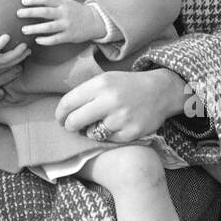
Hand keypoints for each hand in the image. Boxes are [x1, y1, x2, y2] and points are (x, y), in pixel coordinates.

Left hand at [17, 0, 106, 46]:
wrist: (94, 21)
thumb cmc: (76, 10)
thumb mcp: (65, 0)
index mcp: (62, 3)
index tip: (23, 1)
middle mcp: (64, 13)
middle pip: (46, 12)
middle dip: (31, 12)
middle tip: (18, 14)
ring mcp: (67, 25)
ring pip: (49, 27)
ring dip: (35, 29)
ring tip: (23, 30)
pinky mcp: (69, 36)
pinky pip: (56, 39)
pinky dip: (46, 40)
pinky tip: (37, 40)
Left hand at [55, 67, 188, 141]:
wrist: (160, 91)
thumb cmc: (127, 86)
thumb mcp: (105, 80)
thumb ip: (86, 93)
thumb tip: (64, 112)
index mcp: (100, 84)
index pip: (68, 102)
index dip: (60, 114)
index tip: (60, 119)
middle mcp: (110, 100)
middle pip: (75, 121)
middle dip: (70, 126)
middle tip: (71, 127)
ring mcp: (121, 118)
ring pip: (91, 134)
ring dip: (90, 131)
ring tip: (100, 123)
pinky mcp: (131, 132)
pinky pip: (108, 140)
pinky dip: (108, 136)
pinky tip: (117, 126)